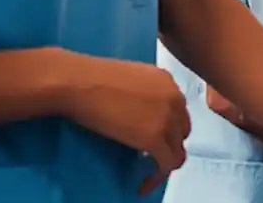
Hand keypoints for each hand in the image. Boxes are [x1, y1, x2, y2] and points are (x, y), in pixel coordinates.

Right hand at [57, 51, 189, 194]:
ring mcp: (167, 119)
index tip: (153, 136)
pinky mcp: (154, 138)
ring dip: (164, 161)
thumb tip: (141, 113)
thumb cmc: (93, 77)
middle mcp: (175, 98)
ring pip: (177, 150)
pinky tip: (142, 185)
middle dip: (168, 143)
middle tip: (149, 154)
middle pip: (181, 130)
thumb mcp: (131, 78)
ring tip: (147, 171)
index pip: (178, 109)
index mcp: (168, 81)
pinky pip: (166, 164)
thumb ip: (145, 93)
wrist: (81, 83)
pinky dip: (156, 178)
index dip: (167, 126)